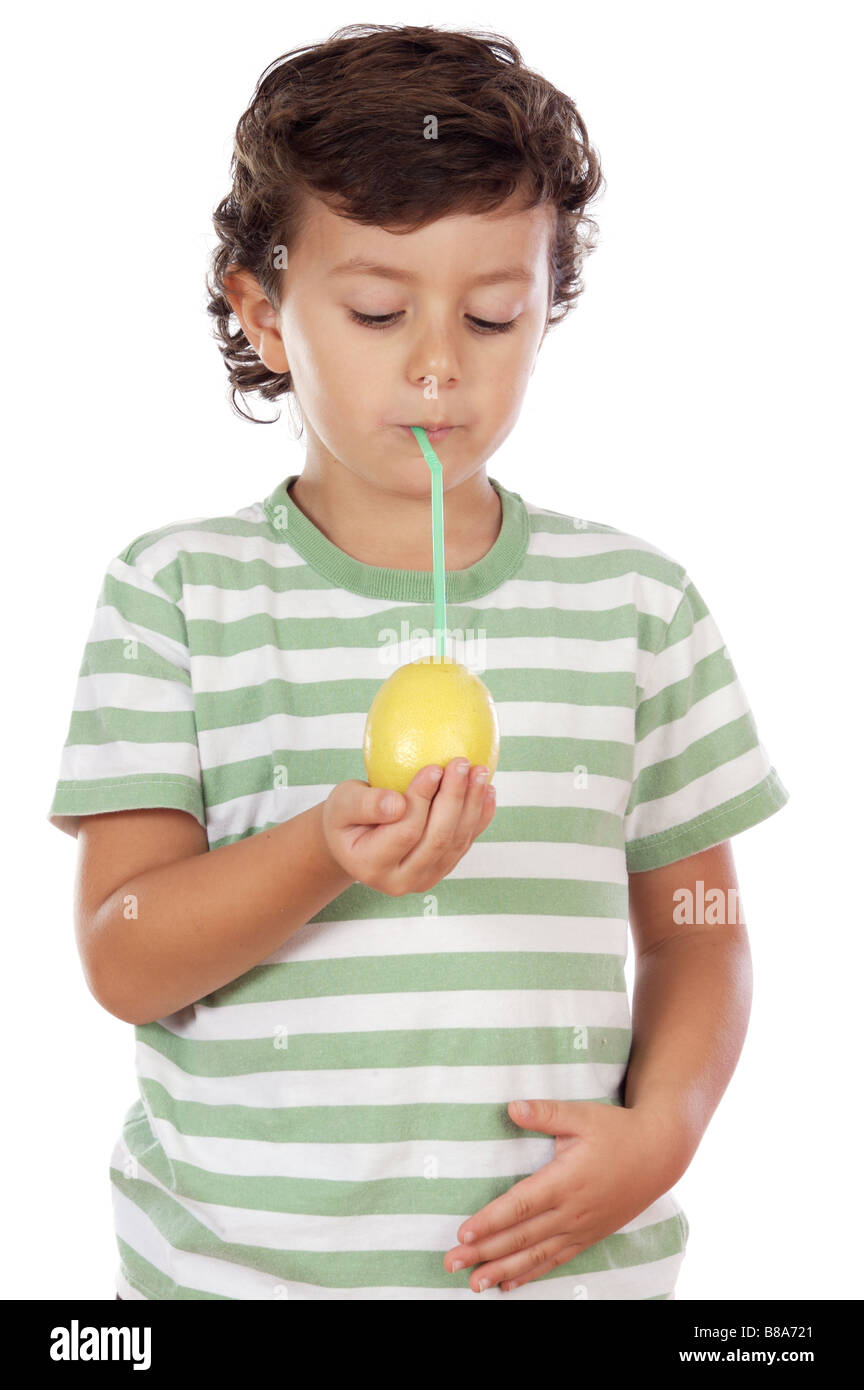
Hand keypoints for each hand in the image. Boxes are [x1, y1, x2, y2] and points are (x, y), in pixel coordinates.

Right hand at [321, 758, 495, 895]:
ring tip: (479, 771)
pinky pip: (464, 844)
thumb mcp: (342, 804)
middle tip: (462, 763)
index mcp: (371, 865)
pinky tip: (487, 791)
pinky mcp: (440, 869)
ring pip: (456, 843)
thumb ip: (365, 804)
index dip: (423, 799)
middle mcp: (400, 881)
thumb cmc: (345, 816)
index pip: (405, 832)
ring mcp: (424, 879)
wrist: (354, 841)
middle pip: (437, 840)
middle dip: (454, 799)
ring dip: (472, 805)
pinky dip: (479, 817)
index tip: (434, 767)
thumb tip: (397, 804)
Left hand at [443, 1099, 680, 1292]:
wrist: (659, 1154)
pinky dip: (531, 1273)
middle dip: (484, 1252)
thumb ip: (545, 1113)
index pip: (520, 1206)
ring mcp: (581, 1227)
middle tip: (452, 1263)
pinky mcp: (589, 1235)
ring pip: (536, 1255)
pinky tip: (509, 1283)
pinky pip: (556, 1260)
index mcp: (565, 1180)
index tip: (463, 1233)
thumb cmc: (617, 1130)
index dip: (490, 1221)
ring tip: (474, 1283)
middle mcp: (571, 1210)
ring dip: (502, 1270)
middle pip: (521, 1237)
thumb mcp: (581, 1115)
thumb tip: (511, 1107)